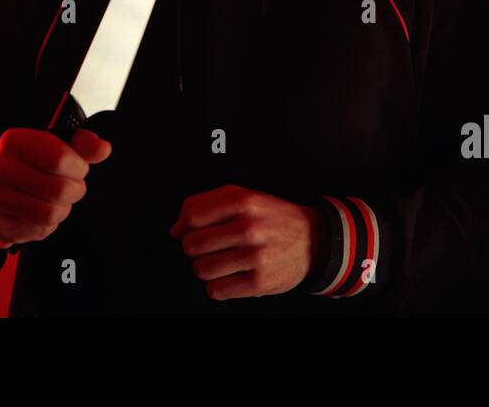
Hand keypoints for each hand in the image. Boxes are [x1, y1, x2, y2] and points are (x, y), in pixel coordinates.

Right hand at [0, 128, 110, 249]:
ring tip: (58, 201)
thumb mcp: (56, 146)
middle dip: (74, 191)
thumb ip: (83, 145)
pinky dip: (47, 226)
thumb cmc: (30, 164)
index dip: (79, 168)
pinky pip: (36, 232)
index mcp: (13, 141)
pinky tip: (40, 214)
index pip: (59, 158)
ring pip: (49, 214)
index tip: (80, 169)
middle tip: (72, 188)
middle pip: (57, 189)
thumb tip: (103, 149)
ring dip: (62, 210)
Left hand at [169, 185, 326, 299]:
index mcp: (243, 201)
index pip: (192, 217)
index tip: (194, 230)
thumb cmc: (270, 217)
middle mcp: (250, 228)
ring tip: (220, 262)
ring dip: (206, 269)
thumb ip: (204, 204)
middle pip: (192, 245)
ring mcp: (256, 256)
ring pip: (202, 270)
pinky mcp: (260, 282)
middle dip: (195, 249)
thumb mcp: (243, 197)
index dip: (186, 226)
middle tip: (209, 248)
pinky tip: (229, 277)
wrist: (314, 240)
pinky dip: (217, 286)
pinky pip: (216, 291)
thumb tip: (175, 229)